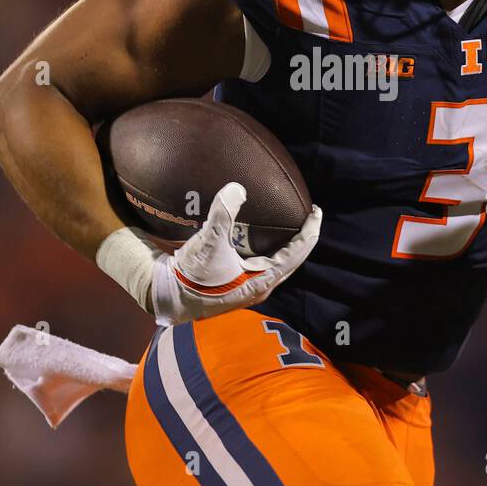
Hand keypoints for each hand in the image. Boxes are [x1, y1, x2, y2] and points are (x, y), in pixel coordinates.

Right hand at [149, 182, 321, 324]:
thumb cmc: (192, 275)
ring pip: (278, 263)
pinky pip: (263, 264)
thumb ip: (223, 213)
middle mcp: (260, 286)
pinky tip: (259, 236)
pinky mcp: (238, 286)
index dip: (309, 232)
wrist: (170, 297)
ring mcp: (250, 288)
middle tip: (307, 215)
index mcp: (262, 280)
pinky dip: (268, 249)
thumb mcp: (209, 242)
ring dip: (285, 245)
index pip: (296, 253)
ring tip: (288, 224)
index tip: (316, 211)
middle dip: (301, 238)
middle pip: (292, 259)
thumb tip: (237, 188)